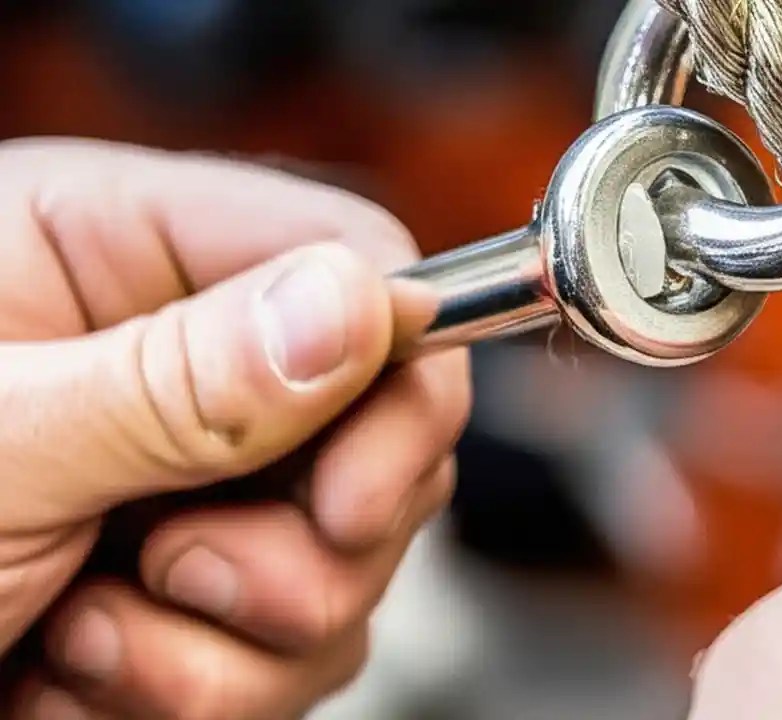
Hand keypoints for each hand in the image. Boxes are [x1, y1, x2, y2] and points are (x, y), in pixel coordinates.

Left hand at [0, 140, 469, 717]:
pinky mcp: (202, 590)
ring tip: (93, 629)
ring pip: (348, 562)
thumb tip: (358, 306)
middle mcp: (180, 360)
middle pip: (378, 428)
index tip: (357, 494)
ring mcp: (199, 483)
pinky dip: (203, 689)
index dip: (395, 371)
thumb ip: (180, 379)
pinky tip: (86, 668)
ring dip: (235, 637)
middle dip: (307, 540)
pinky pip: (296, 648)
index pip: (353, 260)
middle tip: (184, 568)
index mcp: (119, 251)